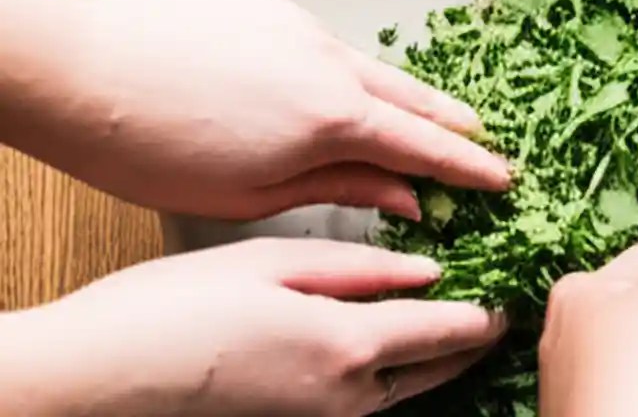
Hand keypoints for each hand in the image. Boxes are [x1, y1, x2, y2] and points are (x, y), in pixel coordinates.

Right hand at [0, 238, 506, 416]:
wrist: (98, 378)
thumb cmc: (177, 309)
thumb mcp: (274, 263)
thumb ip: (360, 268)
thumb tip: (427, 268)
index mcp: (348, 344)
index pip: (448, 330)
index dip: (488, 312)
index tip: (516, 291)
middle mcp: (347, 395)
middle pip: (439, 369)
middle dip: (475, 340)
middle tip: (502, 307)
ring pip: (409, 388)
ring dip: (440, 357)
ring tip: (462, 320)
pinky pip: (373, 399)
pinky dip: (401, 371)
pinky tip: (396, 342)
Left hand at [15, 0, 508, 219]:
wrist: (77, 71)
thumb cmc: (148, 145)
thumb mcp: (254, 193)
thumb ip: (341, 186)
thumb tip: (402, 195)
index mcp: (331, 118)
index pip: (422, 146)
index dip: (467, 165)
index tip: (499, 176)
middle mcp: (328, 61)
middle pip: (409, 95)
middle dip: (450, 120)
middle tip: (480, 136)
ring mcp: (297, 22)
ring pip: (364, 62)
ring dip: (396, 90)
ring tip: (418, 108)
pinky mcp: (263, 0)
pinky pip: (317, 37)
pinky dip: (333, 64)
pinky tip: (323, 80)